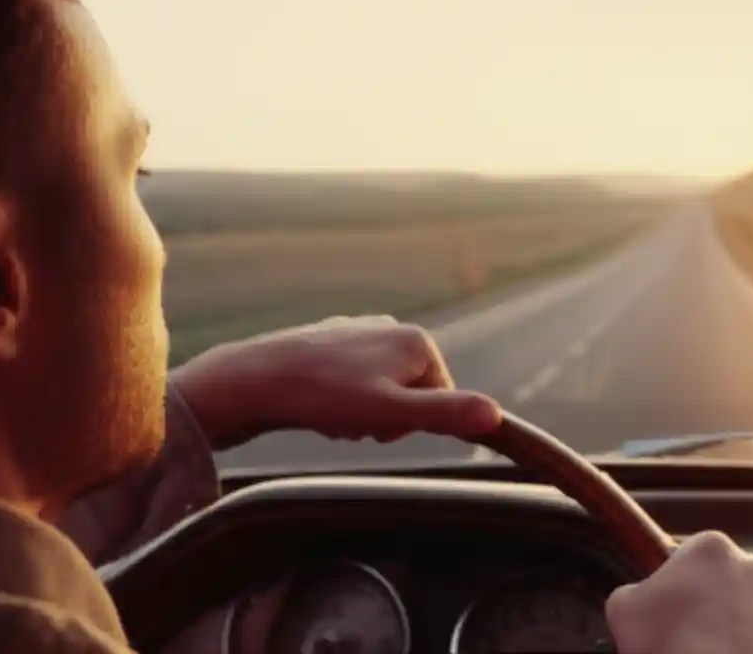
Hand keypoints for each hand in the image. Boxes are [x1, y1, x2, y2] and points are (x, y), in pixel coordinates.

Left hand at [169, 315, 501, 448]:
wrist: (257, 379)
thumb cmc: (325, 397)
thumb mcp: (391, 414)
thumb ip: (444, 414)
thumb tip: (495, 415)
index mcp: (417, 341)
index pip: (441, 399)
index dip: (411, 425)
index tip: (377, 425)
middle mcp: (392, 327)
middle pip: (410, 395)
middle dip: (384, 418)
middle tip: (351, 421)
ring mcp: (360, 332)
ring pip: (379, 392)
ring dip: (361, 413)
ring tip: (330, 413)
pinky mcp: (332, 341)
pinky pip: (352, 384)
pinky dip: (339, 401)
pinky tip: (315, 403)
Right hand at [606, 531, 752, 653]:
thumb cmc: (664, 645)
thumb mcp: (622, 606)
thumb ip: (636, 589)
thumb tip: (642, 597)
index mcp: (713, 550)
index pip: (697, 551)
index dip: (684, 576)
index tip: (675, 599)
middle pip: (734, 579)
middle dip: (719, 599)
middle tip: (693, 629)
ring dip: (743, 628)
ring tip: (716, 653)